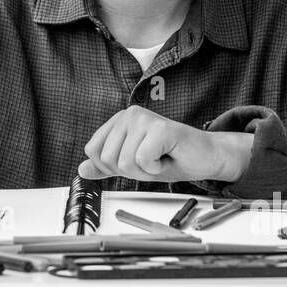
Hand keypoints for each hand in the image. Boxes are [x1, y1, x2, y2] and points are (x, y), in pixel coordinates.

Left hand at [79, 106, 252, 183]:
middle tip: (151, 161)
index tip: (134, 162)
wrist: (205, 157)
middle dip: (130, 171)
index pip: (93, 150)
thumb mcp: (132, 165)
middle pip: (107, 159)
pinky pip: (142, 161)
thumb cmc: (171, 158)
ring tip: (160, 159)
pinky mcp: (160, 128)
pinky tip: (167, 158)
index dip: (111, 166)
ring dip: (145, 171)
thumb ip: (107, 166)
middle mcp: (129, 115)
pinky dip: (156, 169)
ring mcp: (145, 119)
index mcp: (119, 121)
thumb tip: (81, 169)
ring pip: (125, 162)